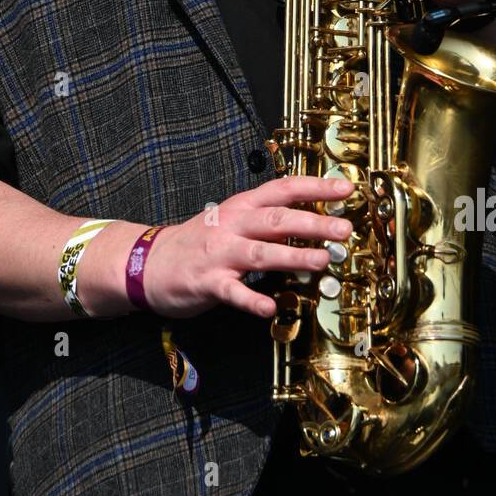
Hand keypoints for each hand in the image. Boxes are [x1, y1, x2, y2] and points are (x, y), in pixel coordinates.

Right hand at [141, 175, 354, 319]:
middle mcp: (233, 225)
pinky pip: (232, 292)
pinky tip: (269, 308)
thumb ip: (269, 220)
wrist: (149, 261)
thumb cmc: (200, 240)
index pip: (283, 189)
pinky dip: (251, 299)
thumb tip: (315, 221)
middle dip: (313, 223)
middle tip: (344, 229)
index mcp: (242, 205)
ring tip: (321, 261)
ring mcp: (220, 253)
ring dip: (292, 256)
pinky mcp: (207, 282)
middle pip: (277, 219)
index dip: (316, 187)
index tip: (346, 188)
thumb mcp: (234, 220)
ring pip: (260, 252)